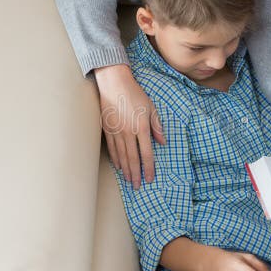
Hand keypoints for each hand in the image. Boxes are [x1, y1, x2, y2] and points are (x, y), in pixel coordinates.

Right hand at [94, 64, 164, 188]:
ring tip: (129, 180)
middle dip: (136, 174)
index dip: (148, 167)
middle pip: (132, 158)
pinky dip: (115, 159)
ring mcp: (116, 132)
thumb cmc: (135, 94)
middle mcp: (128, 132)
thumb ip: (157, 126)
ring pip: (121, 156)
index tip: (149, 178)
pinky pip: (111, 148)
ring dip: (126, 170)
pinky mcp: (107, 129)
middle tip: (138, 186)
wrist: (114, 84)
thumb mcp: (151, 108)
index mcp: (141, 127)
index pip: (146, 153)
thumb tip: (163, 142)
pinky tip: (118, 166)